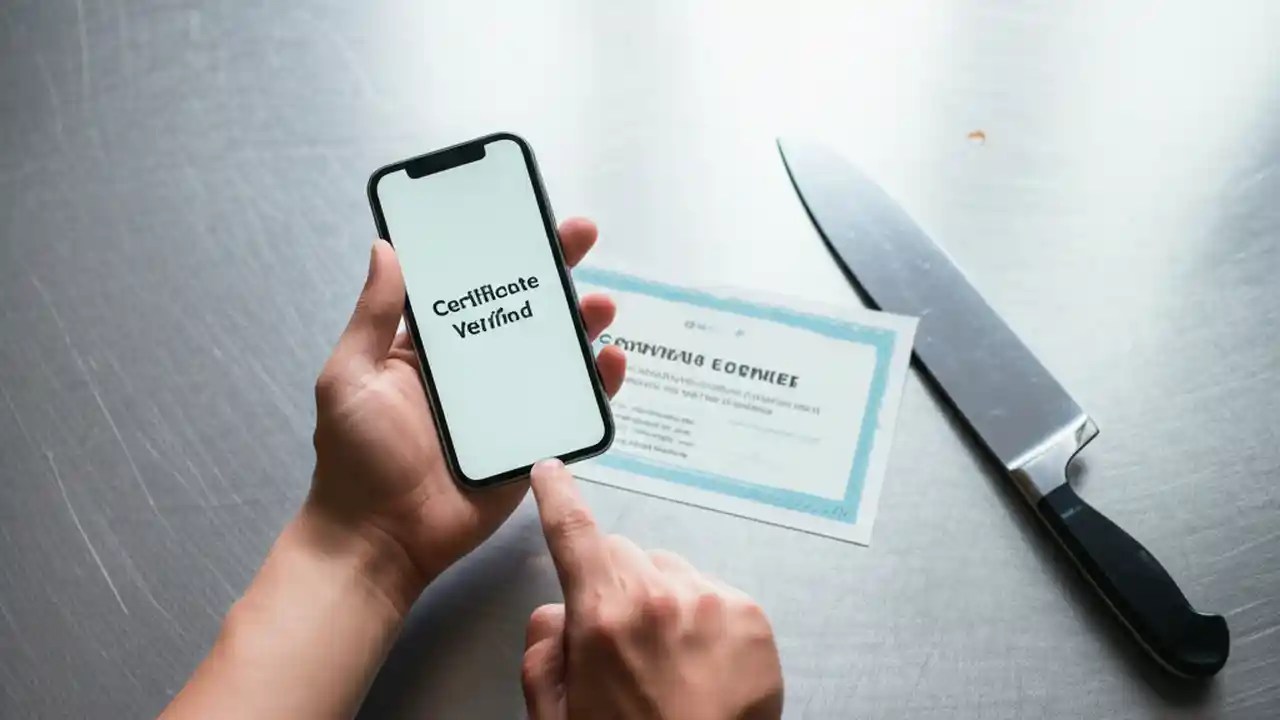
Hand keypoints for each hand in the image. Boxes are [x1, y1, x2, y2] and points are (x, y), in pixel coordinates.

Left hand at [309, 219, 625, 610]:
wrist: (378, 541)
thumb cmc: (356, 458)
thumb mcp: (351, 377)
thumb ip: (373, 316)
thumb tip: (385, 246)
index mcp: (433, 351)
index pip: (476, 289)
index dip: (504, 252)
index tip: (530, 217)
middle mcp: (474, 374)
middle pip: (526, 314)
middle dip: (557, 274)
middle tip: (582, 241)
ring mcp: (507, 410)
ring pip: (556, 358)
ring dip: (583, 325)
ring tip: (601, 306)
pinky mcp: (531, 446)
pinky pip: (570, 411)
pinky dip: (598, 387)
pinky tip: (611, 364)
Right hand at [521, 460, 783, 719]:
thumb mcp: (558, 716)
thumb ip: (544, 651)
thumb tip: (557, 613)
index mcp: (602, 617)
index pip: (573, 532)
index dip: (558, 495)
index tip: (553, 471)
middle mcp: (659, 597)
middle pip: (627, 555)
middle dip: (617, 585)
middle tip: (624, 640)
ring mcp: (711, 603)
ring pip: (674, 572)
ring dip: (666, 600)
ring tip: (672, 660)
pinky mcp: (751, 616)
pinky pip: (716, 594)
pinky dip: (706, 618)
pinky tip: (704, 664)